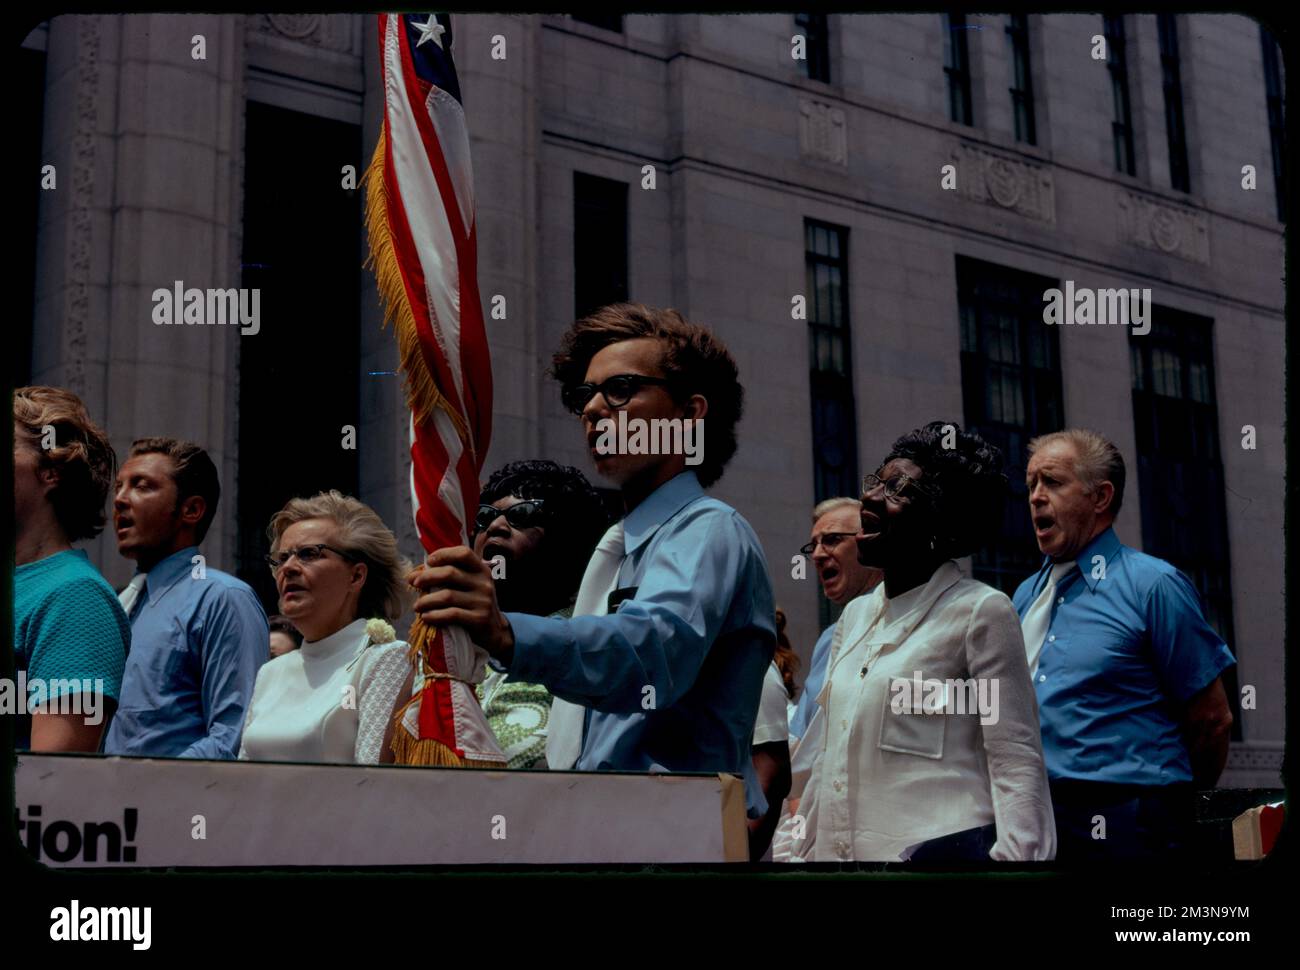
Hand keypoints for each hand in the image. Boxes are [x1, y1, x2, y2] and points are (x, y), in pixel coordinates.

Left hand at [409, 546, 514, 663]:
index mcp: (481, 570)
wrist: (495, 631)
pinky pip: (451, 614)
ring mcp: (483, 600)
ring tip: (417, 606)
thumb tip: (414, 575)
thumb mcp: (468, 586)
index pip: (463, 553)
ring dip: (426, 600)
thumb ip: (448, 578)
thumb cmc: (473, 605)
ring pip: (447, 595)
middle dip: (427, 577)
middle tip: (414, 584)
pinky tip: (426, 617)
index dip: (444, 554)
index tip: (429, 561)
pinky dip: (435, 615)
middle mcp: (484, 582)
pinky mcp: (479, 618)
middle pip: (450, 573)